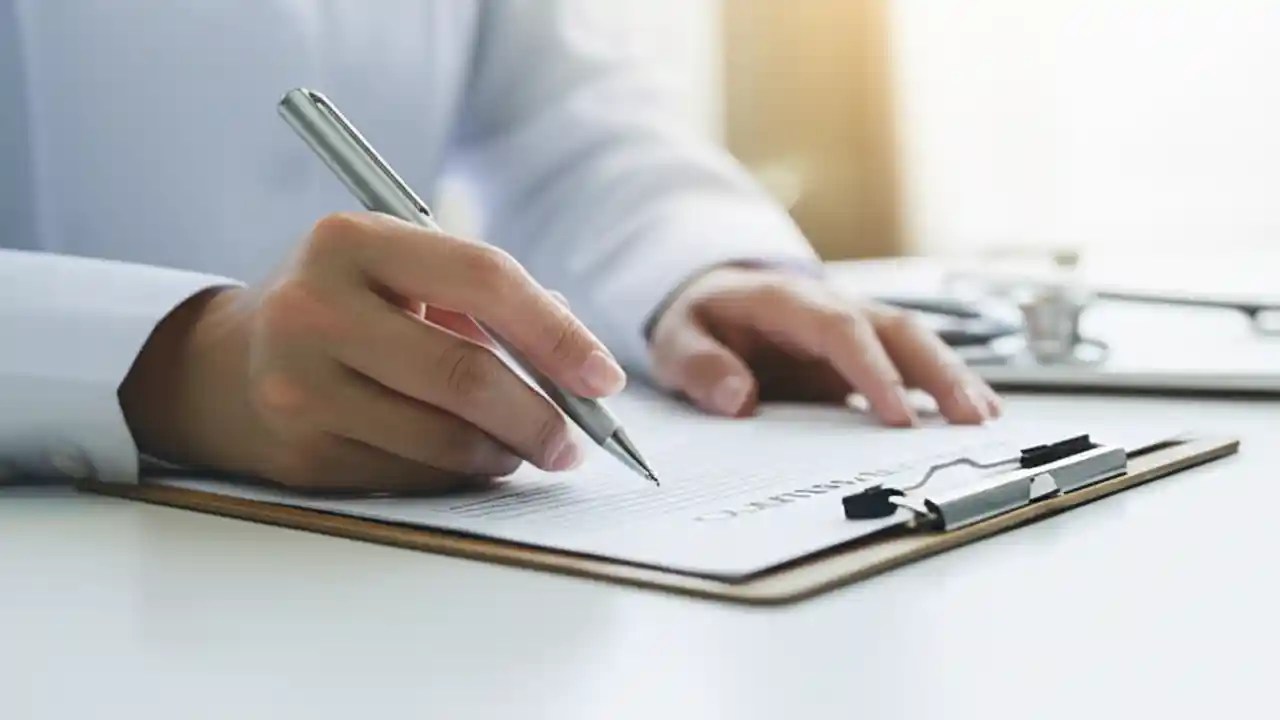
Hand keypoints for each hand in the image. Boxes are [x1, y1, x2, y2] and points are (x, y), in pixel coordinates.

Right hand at [119, 212, 626, 492]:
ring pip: (441, 438)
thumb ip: (488, 300)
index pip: (483, 278)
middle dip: (541, 416)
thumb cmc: (348, 308)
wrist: (230, 363)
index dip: (556, 332)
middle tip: (578, 441)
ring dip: (504, 452)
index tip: (604, 377)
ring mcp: (299, 385)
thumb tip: (580, 364)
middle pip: (464, 374)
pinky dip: (457, 472)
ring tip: (526, 447)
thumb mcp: (401, 271)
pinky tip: (467, 458)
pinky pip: (411, 475)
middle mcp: (314, 307)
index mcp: (351, 240)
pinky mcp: (300, 451)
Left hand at [648, 267, 1001, 424]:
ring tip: (984, 419)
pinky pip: (909, 363)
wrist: (709, 299)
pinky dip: (942, 385)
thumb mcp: (677, 341)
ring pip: (915, 343)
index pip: (841, 330)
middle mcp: (833, 307)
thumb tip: (738, 400)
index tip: (898, 416)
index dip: (873, 370)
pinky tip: (971, 413)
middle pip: (897, 329)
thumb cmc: (699, 321)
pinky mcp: (863, 352)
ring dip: (952, 377)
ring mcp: (854, 328)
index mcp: (788, 301)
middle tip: (969, 418)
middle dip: (938, 371)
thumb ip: (700, 367)